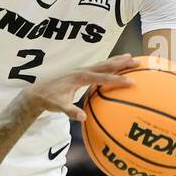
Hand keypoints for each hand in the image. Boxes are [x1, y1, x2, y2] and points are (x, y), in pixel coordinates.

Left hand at [22, 54, 140, 120]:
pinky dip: (110, 65)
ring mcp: (82, 70)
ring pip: (103, 63)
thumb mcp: (59, 107)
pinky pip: (99, 67)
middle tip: (138, 62)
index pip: (102, 78)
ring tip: (132, 57)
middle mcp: (82, 71)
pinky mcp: (81, 72)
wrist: (38, 92)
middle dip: (122, 64)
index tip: (131, 82)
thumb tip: (83, 118)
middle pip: (106, 65)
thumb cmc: (49, 100)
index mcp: (80, 77)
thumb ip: (70, 111)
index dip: (117, 80)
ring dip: (117, 60)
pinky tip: (116, 66)